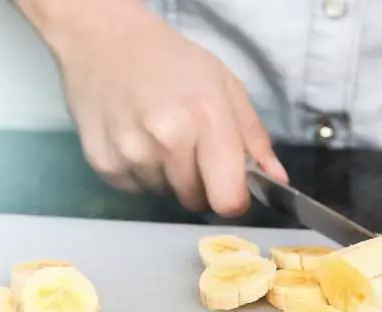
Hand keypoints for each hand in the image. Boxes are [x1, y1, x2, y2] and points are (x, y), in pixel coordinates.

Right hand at [20, 0, 287, 215]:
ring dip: (169, 177)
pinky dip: (142, 173)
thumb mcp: (226, 87)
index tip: (232, 187)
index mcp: (206, 118)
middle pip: (196, 201)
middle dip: (201, 183)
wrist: (104, 41)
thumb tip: (277, 180)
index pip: (227, 199)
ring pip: (166, 195)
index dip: (234, 199)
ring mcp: (132, 154)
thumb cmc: (173, 62)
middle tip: (190, 146)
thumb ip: (254, 138)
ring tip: (159, 136)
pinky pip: (137, 190)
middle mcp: (167, 140)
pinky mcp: (104, 165)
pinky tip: (137, 139)